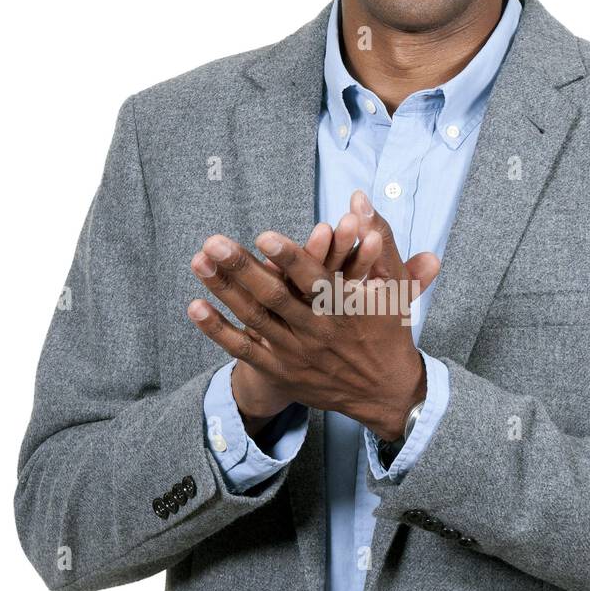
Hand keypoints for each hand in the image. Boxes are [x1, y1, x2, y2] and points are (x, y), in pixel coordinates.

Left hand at [188, 197, 440, 438]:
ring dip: (224, 291)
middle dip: (242, 269)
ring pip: (255, 319)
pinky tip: (195, 307)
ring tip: (199, 262)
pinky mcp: (281, 370)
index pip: (314, 279)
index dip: (289, 258)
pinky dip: (218, 330)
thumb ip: (379, 239)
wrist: (383, 392)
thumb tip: (358, 198)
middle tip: (214, 243)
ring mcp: (296, 353)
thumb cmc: (389, 329)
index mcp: (346, 307)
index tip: (264, 237)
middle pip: (275, 297)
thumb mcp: (394, 284)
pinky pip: (244, 350)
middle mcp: (318, 331)